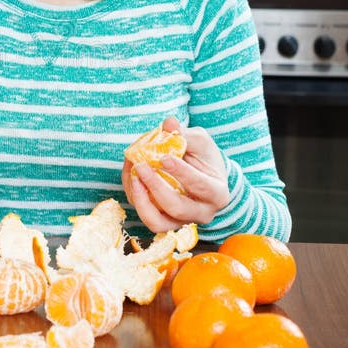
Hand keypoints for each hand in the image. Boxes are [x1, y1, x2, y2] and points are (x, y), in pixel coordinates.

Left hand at [122, 116, 228, 232]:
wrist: (203, 177)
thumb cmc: (203, 158)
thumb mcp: (200, 142)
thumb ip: (186, 134)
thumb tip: (169, 123)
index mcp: (217, 193)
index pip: (200, 185)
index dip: (181, 172)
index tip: (164, 157)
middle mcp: (202, 213)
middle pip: (177, 208)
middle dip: (156, 187)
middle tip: (141, 165)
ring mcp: (182, 222)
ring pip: (157, 222)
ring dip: (141, 200)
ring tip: (133, 176)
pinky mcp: (165, 223)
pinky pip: (146, 217)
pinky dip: (136, 198)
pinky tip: (131, 177)